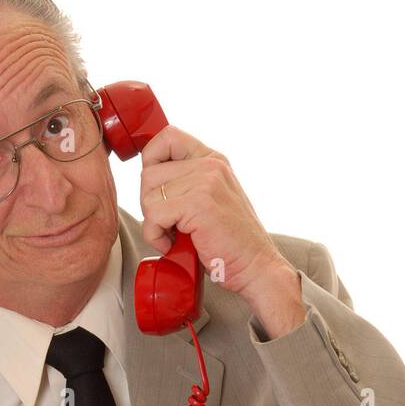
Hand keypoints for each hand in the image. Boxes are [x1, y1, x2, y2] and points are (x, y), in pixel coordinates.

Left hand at [139, 124, 289, 301]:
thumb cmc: (233, 244)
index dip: (150, 161)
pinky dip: (156, 236)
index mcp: (212, 160)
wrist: (256, 268)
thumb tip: (149, 182)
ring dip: (153, 224)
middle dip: (150, 204)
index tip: (157, 191)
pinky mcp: (199, 203)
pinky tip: (174, 245)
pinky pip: (154, 215)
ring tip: (176, 237)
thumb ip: (188, 183)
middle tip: (170, 225)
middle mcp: (210, 165)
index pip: (167, 137)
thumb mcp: (212, 201)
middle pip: (149, 172)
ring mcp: (206, 182)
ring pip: (148, 195)